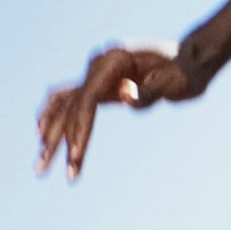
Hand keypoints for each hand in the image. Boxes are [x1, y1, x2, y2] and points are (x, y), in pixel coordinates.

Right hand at [37, 41, 202, 175]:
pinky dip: (54, 115)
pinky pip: (70, 98)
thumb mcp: (175, 83)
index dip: (79, 129)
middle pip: (70, 105)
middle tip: (42, 170)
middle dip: (57, 139)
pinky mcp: (100, 81)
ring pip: (65, 104)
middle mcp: (99, 63)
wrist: (191, 58)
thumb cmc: (186, 73)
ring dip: (50, 132)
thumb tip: (127, 96)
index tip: (75, 157)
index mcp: (114, 61)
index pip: (87, 99)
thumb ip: (150, 91)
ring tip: (40, 164)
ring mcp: (97, 71)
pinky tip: (41, 132)